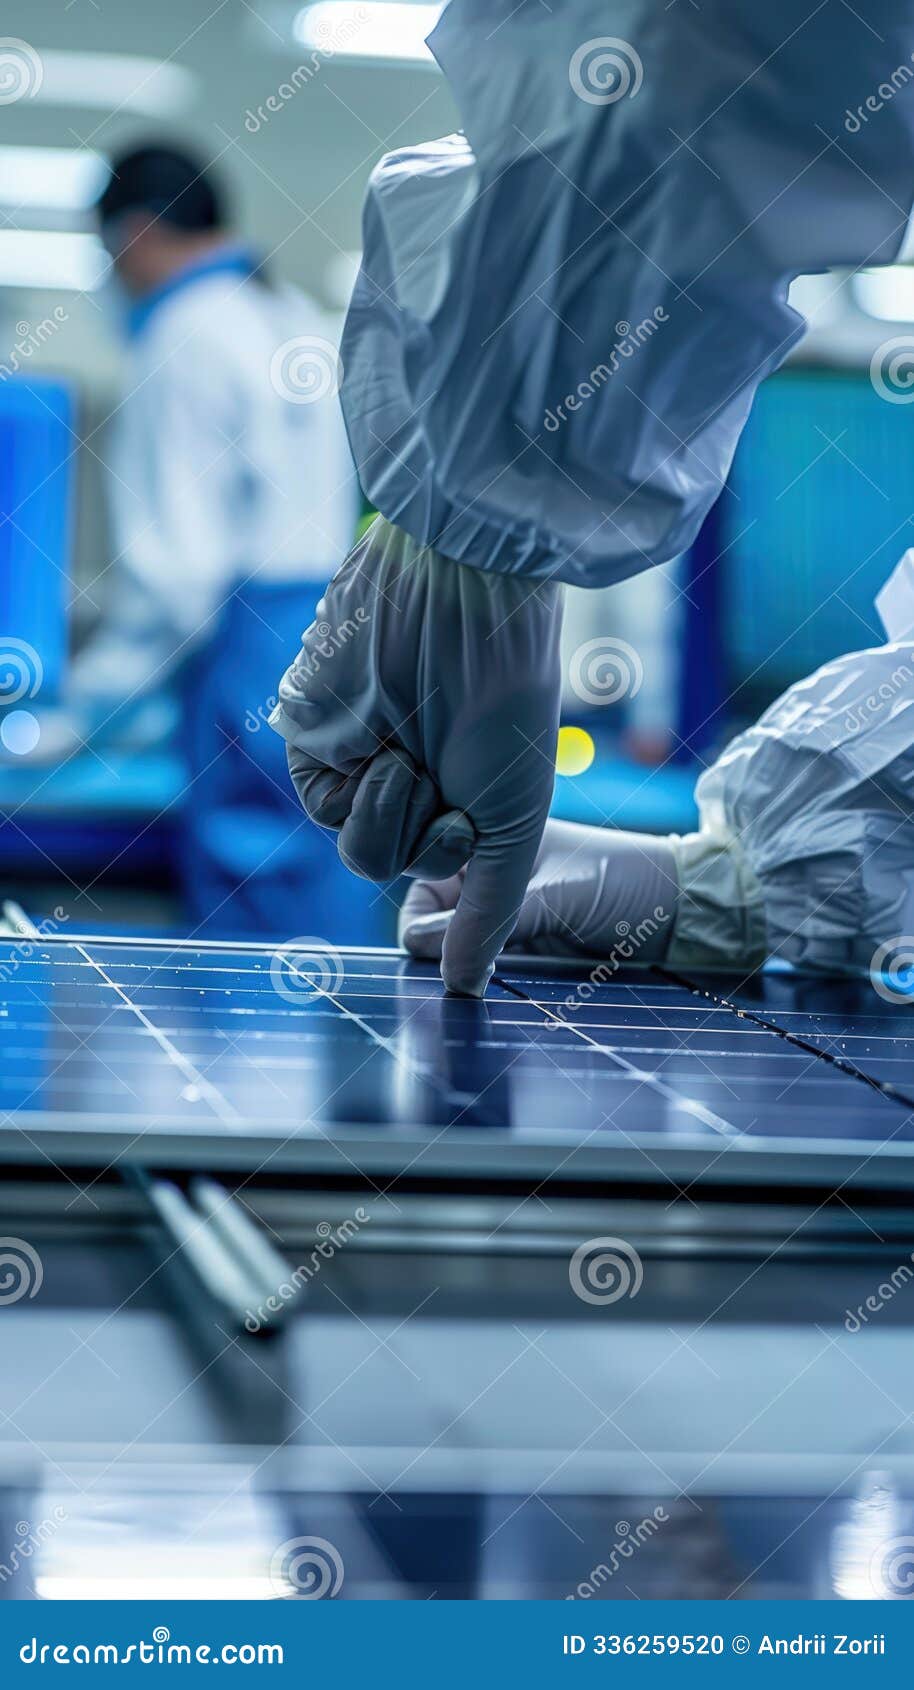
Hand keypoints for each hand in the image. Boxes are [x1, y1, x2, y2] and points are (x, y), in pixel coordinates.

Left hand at [271, 518, 562, 994]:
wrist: (464, 616)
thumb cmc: (503, 709)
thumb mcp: (512, 827)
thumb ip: (487, 913)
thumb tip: (465, 991)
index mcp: (454, 787)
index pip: (440, 868)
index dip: (460, 863)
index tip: (477, 827)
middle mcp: (403, 777)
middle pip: (393, 865)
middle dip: (429, 845)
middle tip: (452, 798)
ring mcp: (354, 761)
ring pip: (358, 851)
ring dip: (394, 822)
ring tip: (414, 764)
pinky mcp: (312, 745)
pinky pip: (324, 813)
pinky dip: (362, 799)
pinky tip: (388, 754)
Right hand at [399, 817, 677, 966]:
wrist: (680, 913)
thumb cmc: (624, 881)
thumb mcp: (553, 897)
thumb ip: (489, 922)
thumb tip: (418, 947)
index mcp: (485, 836)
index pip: (420, 878)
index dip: (420, 913)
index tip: (434, 947)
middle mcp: (486, 872)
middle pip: (431, 916)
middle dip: (436, 946)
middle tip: (453, 975)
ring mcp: (502, 910)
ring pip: (454, 945)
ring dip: (459, 966)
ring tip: (469, 988)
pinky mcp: (521, 945)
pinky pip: (481, 965)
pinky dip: (478, 979)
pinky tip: (484, 992)